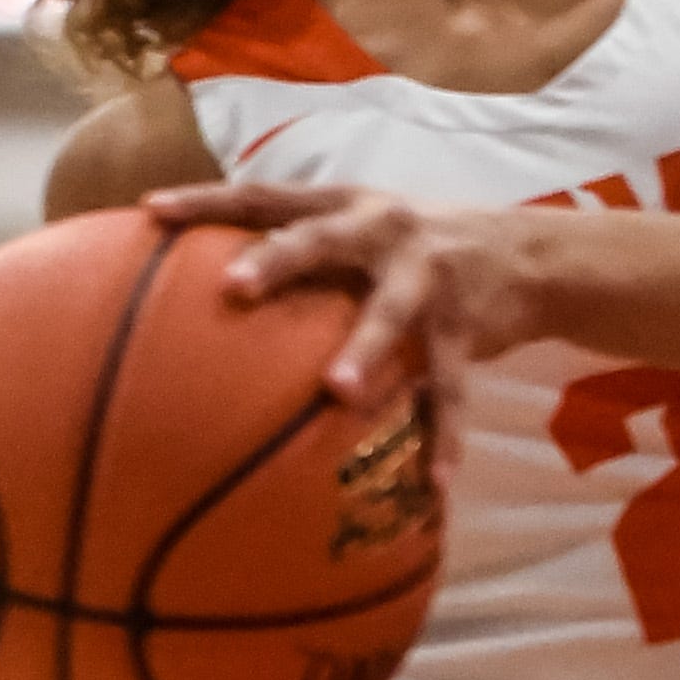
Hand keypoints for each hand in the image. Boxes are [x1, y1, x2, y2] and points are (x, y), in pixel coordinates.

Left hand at [143, 173, 539, 407]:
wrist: (528, 254)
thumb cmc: (417, 249)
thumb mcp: (362, 230)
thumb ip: (301, 250)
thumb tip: (206, 288)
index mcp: (344, 205)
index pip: (264, 195)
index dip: (207, 199)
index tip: (151, 210)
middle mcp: (383, 229)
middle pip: (322, 239)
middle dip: (279, 260)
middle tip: (232, 288)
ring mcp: (428, 278)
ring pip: (391, 315)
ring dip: (367, 352)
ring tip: (337, 392)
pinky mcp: (465, 327)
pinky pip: (451, 389)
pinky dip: (445, 437)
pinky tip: (436, 484)